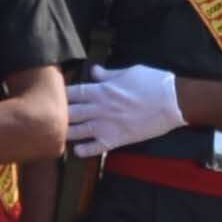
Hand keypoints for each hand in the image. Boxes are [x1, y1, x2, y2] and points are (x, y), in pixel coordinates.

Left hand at [64, 65, 187, 157]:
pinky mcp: (117, 139)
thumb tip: (94, 71)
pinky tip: (76, 150)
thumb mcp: (129, 72)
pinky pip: (95, 147)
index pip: (73, 92)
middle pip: (70, 112)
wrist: (173, 102)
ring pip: (78, 131)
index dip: (60, 94)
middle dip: (57, 114)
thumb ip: (108, 74)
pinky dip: (84, 150)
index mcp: (102, 90)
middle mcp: (100, 108)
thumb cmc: (153, 82)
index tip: (53, 95)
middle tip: (48, 117)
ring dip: (65, 132)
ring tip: (55, 134)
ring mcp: (107, 125)